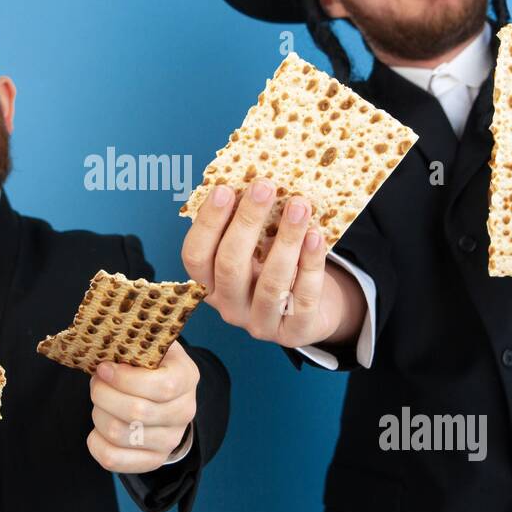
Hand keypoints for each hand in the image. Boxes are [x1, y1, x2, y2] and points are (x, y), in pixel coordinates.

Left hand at [87, 340, 197, 473]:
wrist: (168, 394)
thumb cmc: (151, 364)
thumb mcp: (150, 346)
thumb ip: (133, 343)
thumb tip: (102, 346)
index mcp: (186, 378)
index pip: (161, 387)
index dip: (125, 379)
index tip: (103, 368)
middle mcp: (184, 412)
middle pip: (136, 413)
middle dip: (103, 395)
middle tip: (97, 383)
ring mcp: (170, 440)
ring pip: (119, 434)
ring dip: (98, 414)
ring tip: (99, 403)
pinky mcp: (153, 460)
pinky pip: (113, 459)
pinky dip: (95, 442)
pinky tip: (97, 428)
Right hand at [180, 180, 362, 347]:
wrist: (309, 311)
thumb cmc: (273, 266)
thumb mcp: (254, 248)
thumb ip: (246, 223)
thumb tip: (251, 178)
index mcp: (210, 283)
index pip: (195, 256)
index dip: (208, 223)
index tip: (225, 188)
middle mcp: (229, 306)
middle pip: (229, 266)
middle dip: (247, 222)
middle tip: (264, 187)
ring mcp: (260, 323)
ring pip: (269, 283)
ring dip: (286, 240)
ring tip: (300, 206)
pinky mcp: (294, 333)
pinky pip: (303, 298)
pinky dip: (311, 265)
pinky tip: (316, 236)